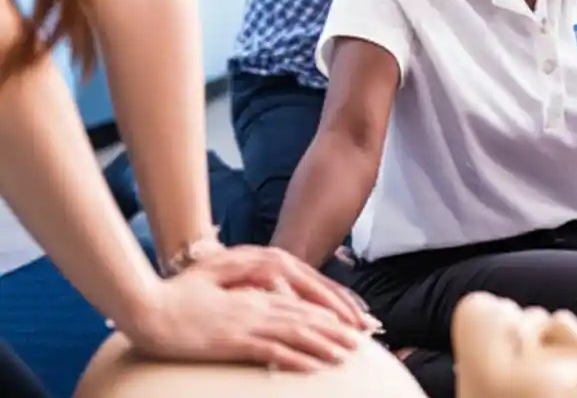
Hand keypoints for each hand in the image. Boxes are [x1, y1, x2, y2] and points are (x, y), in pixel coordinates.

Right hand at [124, 247, 377, 371]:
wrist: (144, 306)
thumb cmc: (175, 294)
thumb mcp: (214, 281)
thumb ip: (245, 287)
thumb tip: (271, 292)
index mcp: (253, 294)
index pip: (299, 304)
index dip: (328, 313)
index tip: (347, 324)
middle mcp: (255, 307)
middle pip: (305, 318)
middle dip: (337, 330)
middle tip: (361, 341)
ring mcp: (244, 324)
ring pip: (296, 333)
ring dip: (324, 344)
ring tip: (346, 355)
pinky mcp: (231, 341)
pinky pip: (271, 351)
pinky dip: (296, 358)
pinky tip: (313, 366)